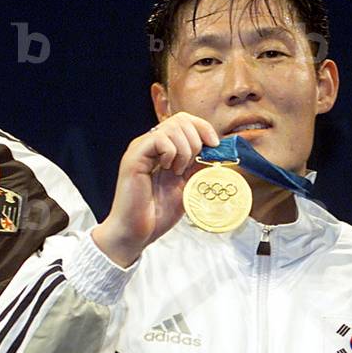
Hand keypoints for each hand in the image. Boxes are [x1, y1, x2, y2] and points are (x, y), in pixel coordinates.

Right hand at [92, 113, 218, 266]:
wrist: (137, 233)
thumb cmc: (157, 213)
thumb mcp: (187, 186)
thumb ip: (198, 167)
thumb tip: (217, 152)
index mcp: (162, 149)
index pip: (185, 121)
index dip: (203, 128)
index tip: (214, 145)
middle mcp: (150, 144)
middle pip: (180, 119)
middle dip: (196, 140)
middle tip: (190, 165)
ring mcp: (141, 149)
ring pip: (172, 127)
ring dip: (184, 150)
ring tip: (177, 171)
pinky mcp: (134, 157)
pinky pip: (159, 139)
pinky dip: (170, 153)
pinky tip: (166, 170)